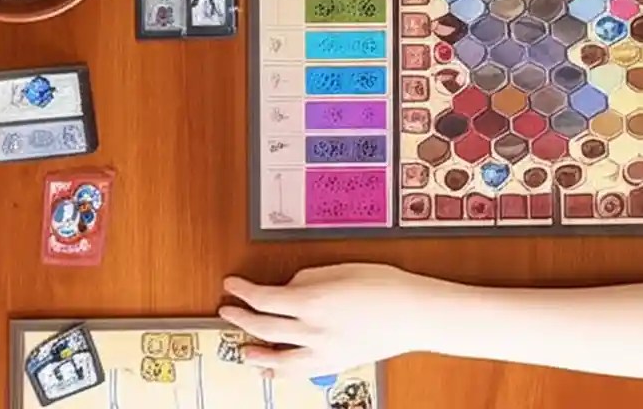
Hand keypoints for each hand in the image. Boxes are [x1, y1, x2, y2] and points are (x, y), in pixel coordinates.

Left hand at [218, 264, 445, 376]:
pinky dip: (280, 372)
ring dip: (255, 353)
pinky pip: (299, 372)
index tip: (231, 286)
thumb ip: (307, 279)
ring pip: (277, 358)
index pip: (263, 299)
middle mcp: (312, 329)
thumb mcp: (339, 270)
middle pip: (263, 328)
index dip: (242, 292)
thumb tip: (287, 288)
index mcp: (311, 300)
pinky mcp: (335, 364)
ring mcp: (323, 351)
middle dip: (240, 319)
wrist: (414, 313)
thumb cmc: (384, 286)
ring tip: (242, 351)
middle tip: (228, 311)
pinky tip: (272, 370)